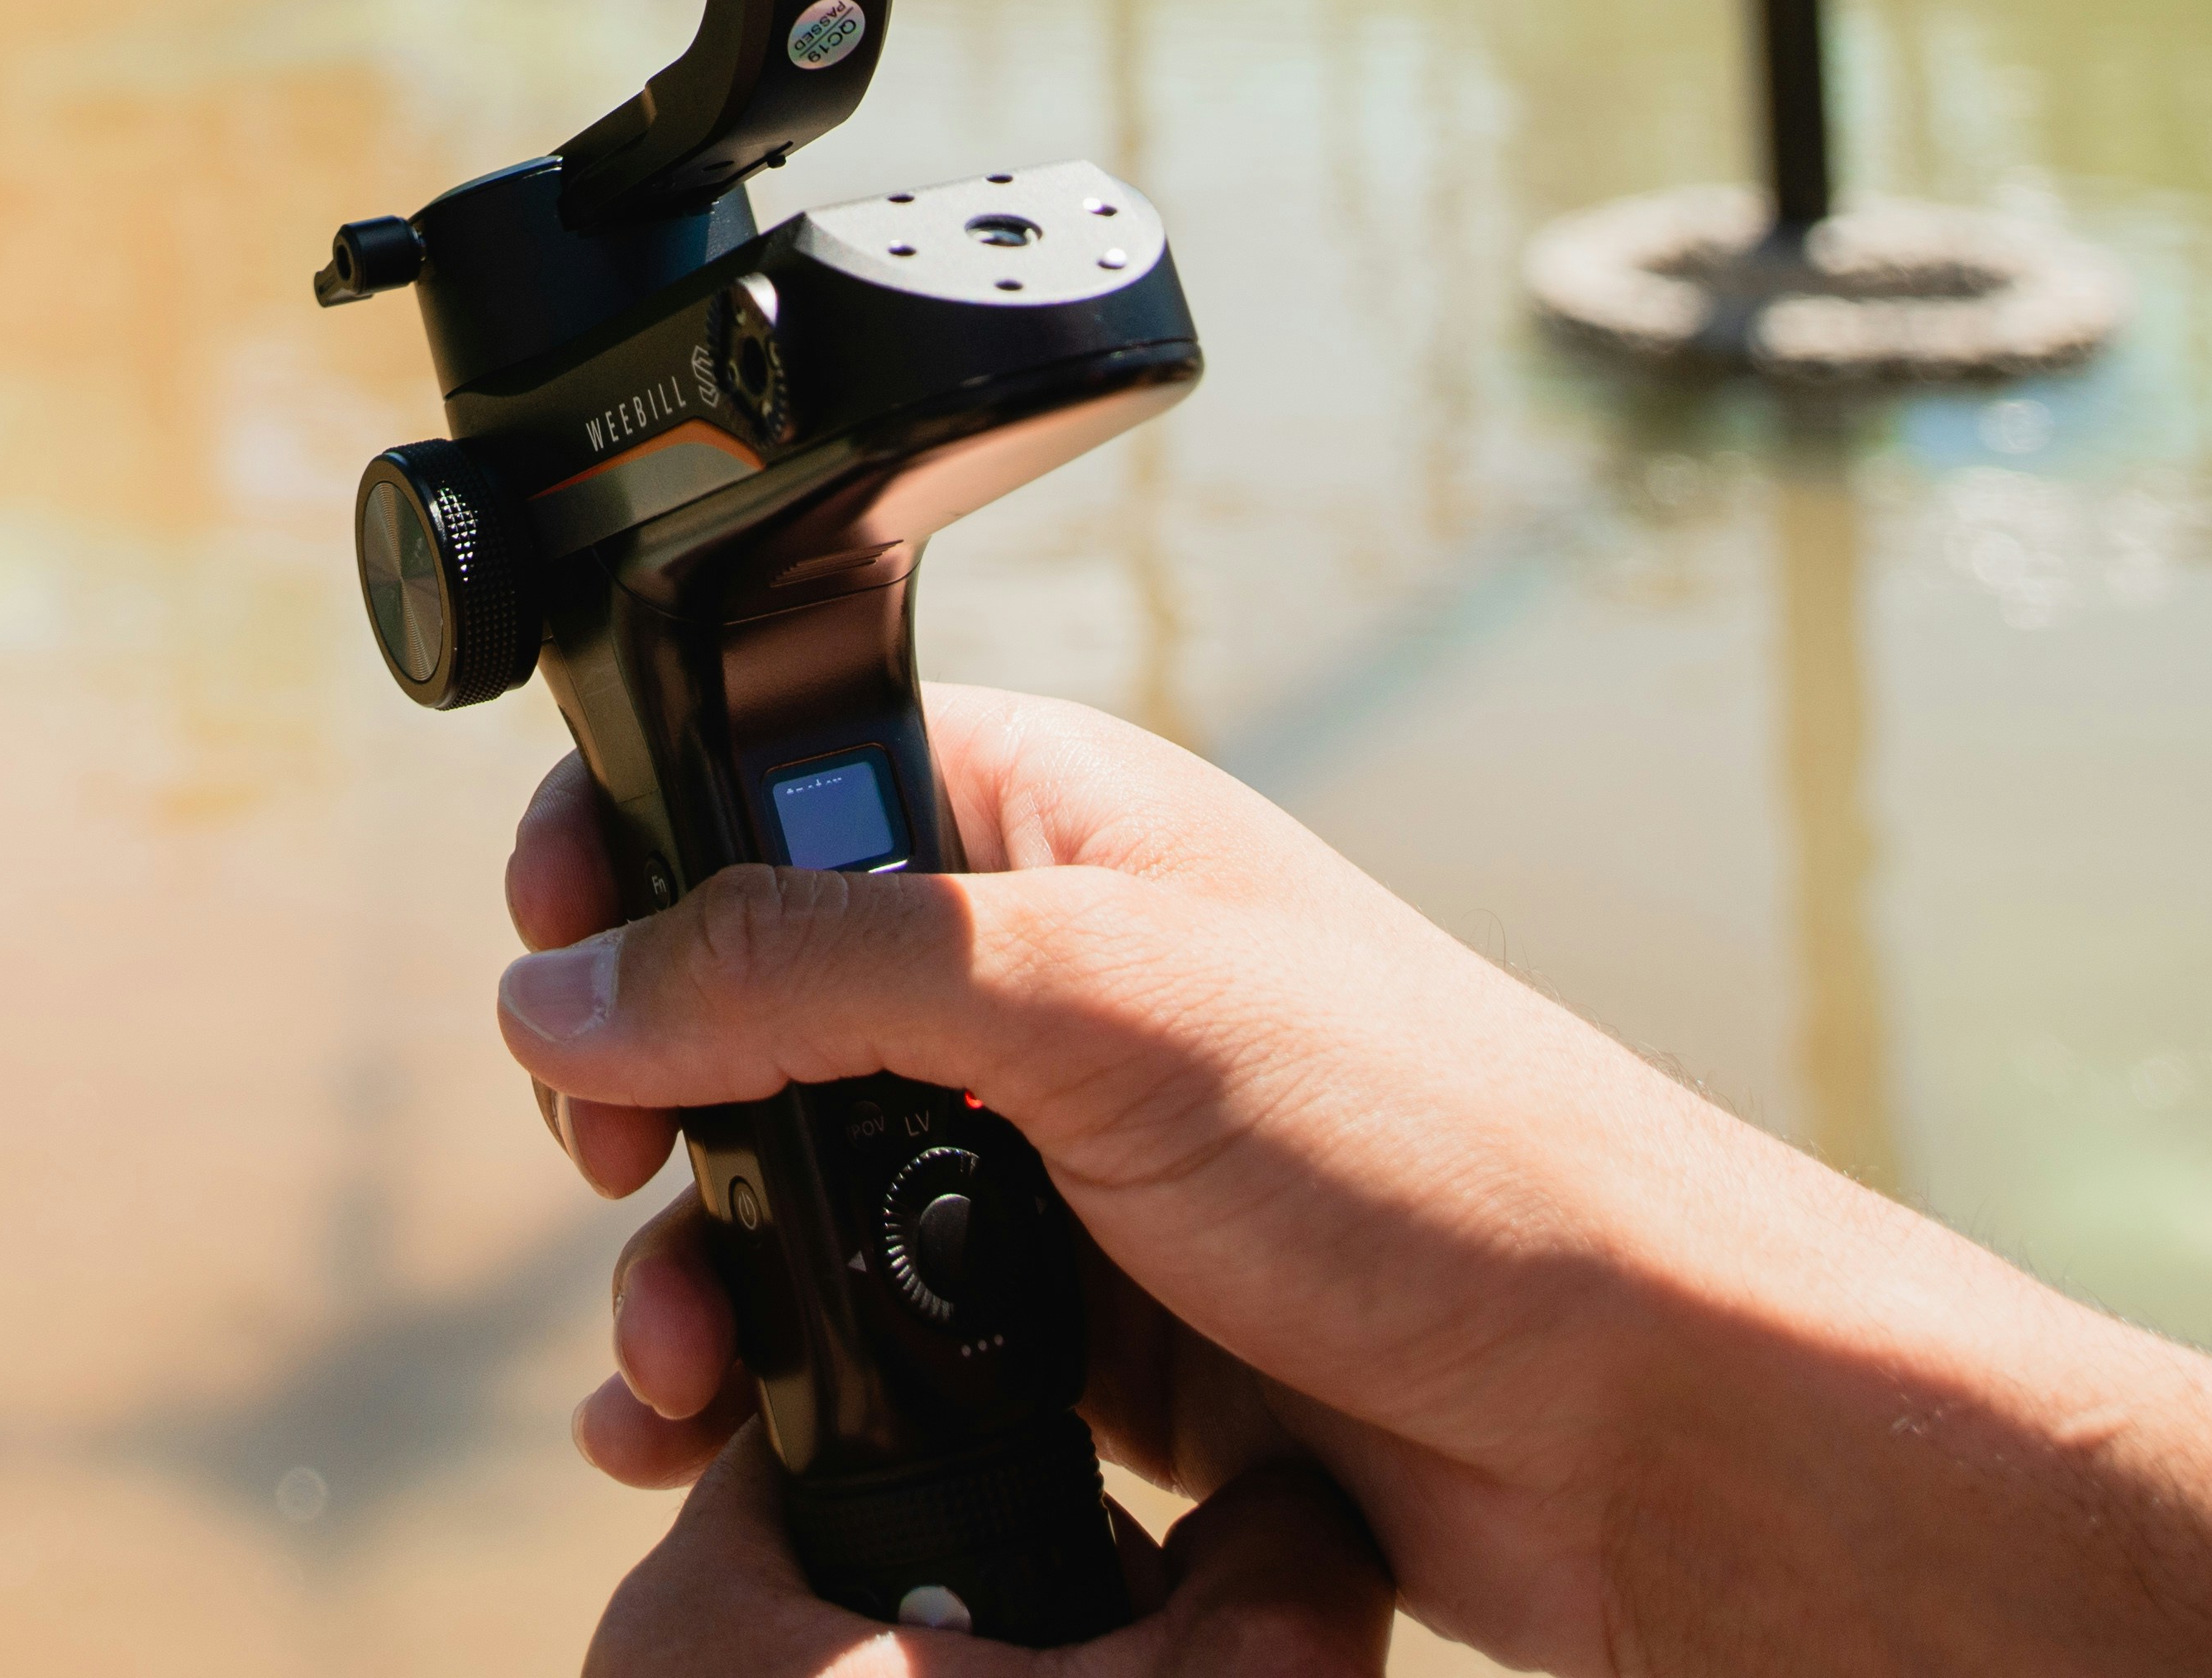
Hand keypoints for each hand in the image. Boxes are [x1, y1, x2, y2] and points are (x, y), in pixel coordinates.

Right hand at [501, 687, 2211, 1677]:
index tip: (554, 955)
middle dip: (640, 1098)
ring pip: (789, 1185)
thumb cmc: (1447, 1162)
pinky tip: (734, 1434)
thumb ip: (809, 968)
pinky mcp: (1074, 1329)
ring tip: (673, 1364)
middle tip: (616, 1176)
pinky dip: (785, 1382)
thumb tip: (569, 980)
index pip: (768, 777)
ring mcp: (1052, 1156)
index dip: (636, 852)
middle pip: (744, 999)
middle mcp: (1038, 972)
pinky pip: (868, 1333)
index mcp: (1051, 824)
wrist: (1657, 1432)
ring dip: (694, 1270)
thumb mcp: (1096, 1007)